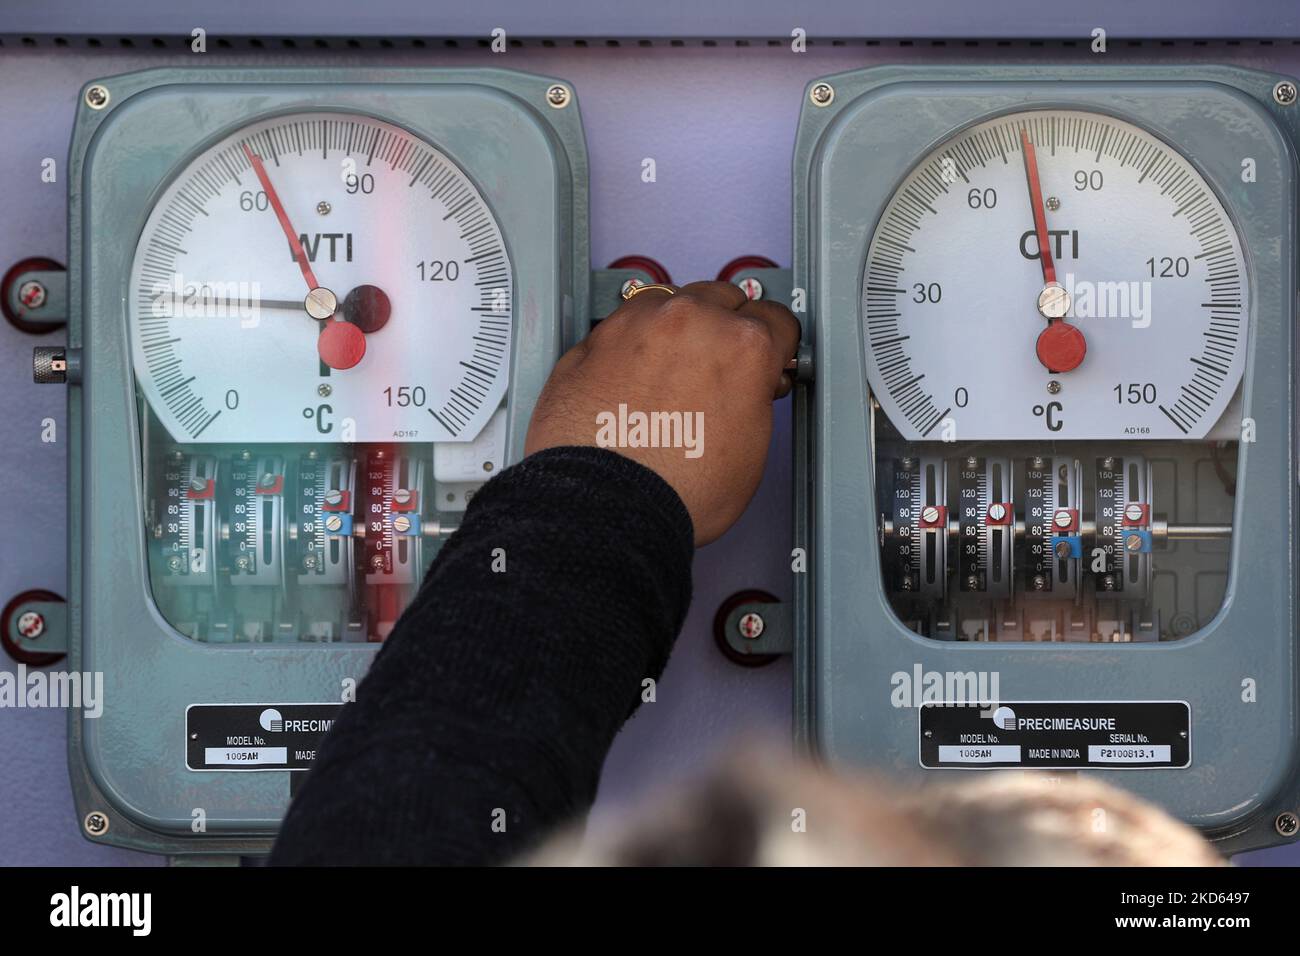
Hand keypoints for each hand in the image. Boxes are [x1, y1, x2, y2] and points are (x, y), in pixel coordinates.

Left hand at [524, 281, 800, 545]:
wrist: (607, 507)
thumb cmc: (676, 491)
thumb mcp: (752, 451)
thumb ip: (754, 399)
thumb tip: (747, 389)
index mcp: (744, 346)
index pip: (776, 320)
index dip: (776, 346)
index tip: (768, 357)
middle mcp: (692, 321)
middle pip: (725, 299)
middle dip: (727, 329)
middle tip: (720, 366)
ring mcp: (640, 323)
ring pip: (673, 300)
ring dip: (679, 326)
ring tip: (672, 370)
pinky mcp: (596, 336)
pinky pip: (626, 321)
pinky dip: (634, 340)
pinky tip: (633, 375)